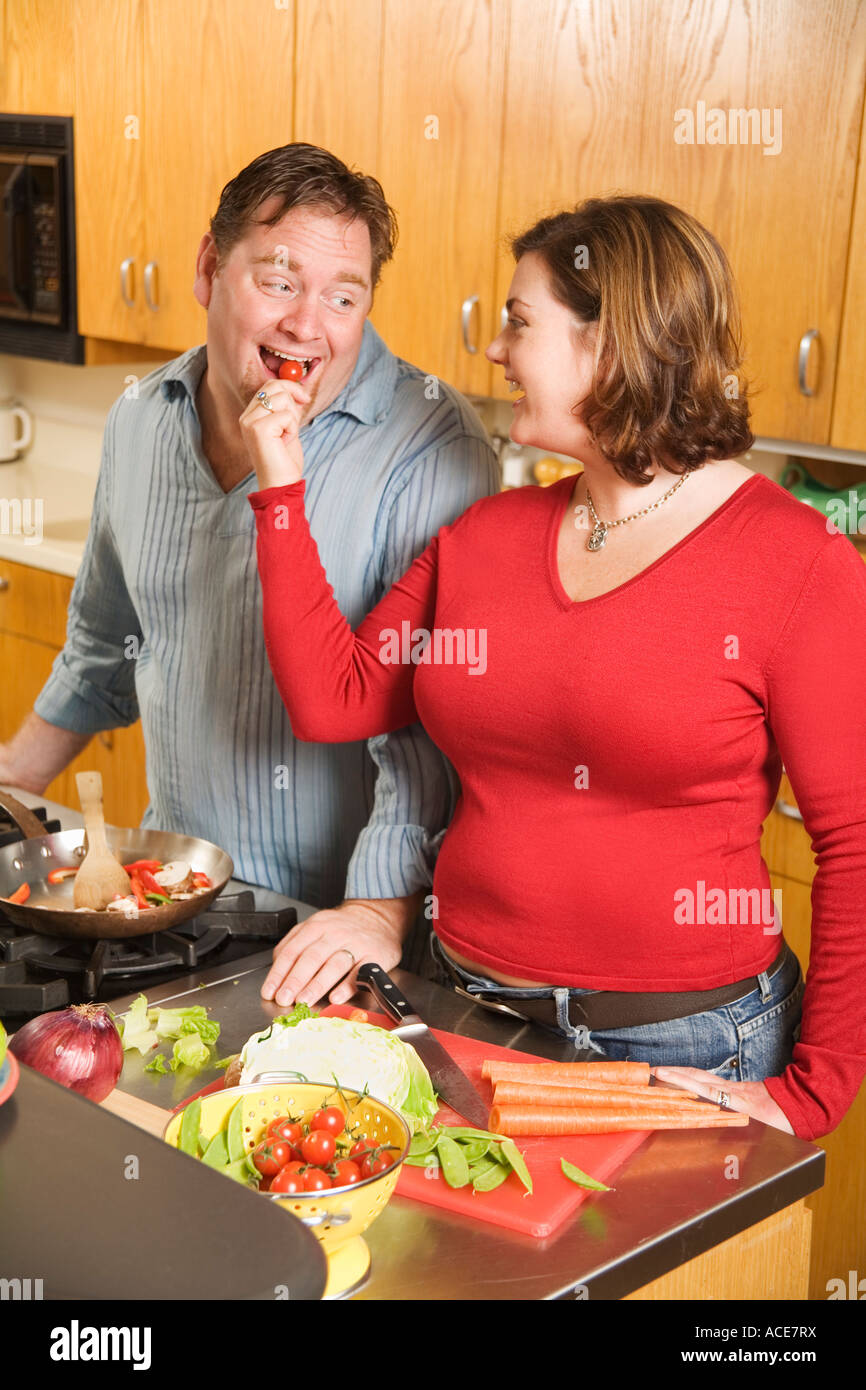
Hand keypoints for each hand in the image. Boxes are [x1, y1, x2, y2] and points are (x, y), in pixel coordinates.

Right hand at [238, 376, 311, 490]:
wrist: (281, 484)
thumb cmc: (284, 460)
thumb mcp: (286, 427)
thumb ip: (286, 408)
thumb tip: (297, 390)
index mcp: (250, 415)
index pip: (269, 385)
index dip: (290, 387)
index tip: (304, 397)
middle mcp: (246, 417)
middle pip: (274, 386)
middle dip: (293, 398)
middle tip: (299, 415)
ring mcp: (250, 422)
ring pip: (283, 399)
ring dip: (293, 418)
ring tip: (287, 437)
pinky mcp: (258, 429)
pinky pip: (287, 415)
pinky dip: (293, 429)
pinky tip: (285, 442)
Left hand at [261, 897, 416, 1007]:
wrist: (378, 919)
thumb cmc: (342, 929)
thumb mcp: (315, 927)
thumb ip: (295, 945)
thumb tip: (278, 972)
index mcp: (316, 926)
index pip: (293, 950)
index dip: (279, 973)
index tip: (270, 991)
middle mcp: (335, 934)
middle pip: (311, 957)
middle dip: (295, 981)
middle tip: (284, 999)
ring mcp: (355, 944)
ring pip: (334, 964)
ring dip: (317, 985)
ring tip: (304, 1001)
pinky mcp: (374, 957)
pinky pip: (359, 972)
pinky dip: (347, 986)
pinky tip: (335, 997)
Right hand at [652, 1067, 794, 1132]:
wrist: (801, 1103)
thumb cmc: (784, 1122)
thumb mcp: (765, 1136)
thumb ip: (746, 1143)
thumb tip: (731, 1160)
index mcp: (735, 1102)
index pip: (702, 1089)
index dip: (680, 1082)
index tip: (660, 1076)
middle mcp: (730, 1091)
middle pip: (695, 1077)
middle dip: (671, 1074)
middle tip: (648, 1073)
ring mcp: (731, 1086)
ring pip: (700, 1076)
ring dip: (679, 1073)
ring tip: (658, 1073)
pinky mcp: (734, 1086)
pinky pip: (708, 1079)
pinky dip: (692, 1076)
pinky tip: (684, 1078)